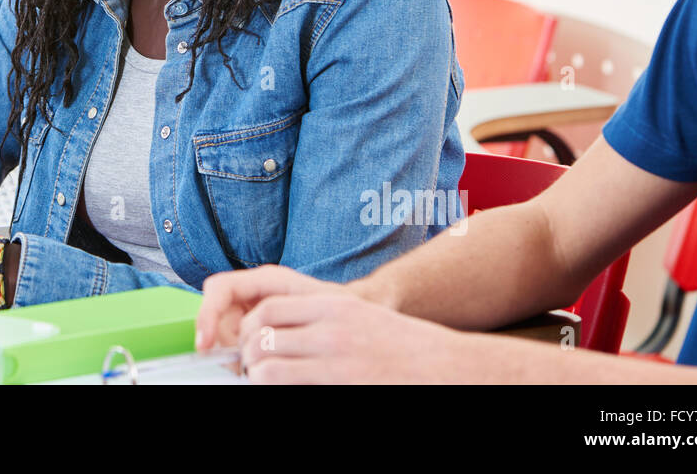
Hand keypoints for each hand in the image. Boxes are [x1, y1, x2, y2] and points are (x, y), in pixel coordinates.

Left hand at [197, 264, 471, 383]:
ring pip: (266, 368)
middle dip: (248, 356)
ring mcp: (336, 360)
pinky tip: (284, 391)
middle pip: (262, 337)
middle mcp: (331, 329)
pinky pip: (288, 387)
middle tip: (250, 370)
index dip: (251, 328)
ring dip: (258, 377)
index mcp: (334, 306)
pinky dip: (278, 389)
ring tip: (263, 383)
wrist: (447, 368)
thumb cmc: (404, 347)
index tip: (250, 343)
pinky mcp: (341, 384)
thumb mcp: (361, 319)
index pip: (269, 308)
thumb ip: (322, 321)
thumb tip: (277, 335)